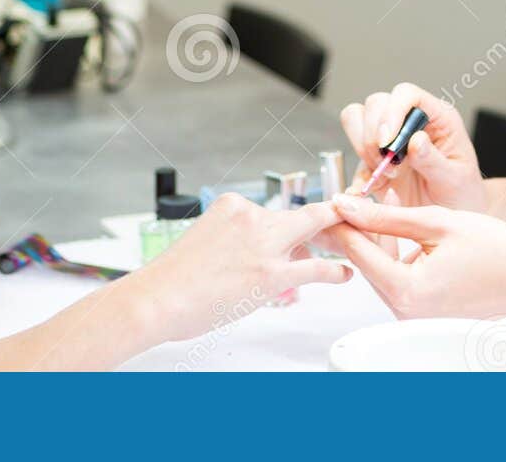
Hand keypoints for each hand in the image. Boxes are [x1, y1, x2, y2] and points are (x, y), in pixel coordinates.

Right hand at [130, 193, 351, 342]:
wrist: (156, 299)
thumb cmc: (171, 280)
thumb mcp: (205, 239)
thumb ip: (236, 239)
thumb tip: (258, 255)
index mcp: (232, 206)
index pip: (271, 212)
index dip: (292, 222)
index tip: (308, 219)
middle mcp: (251, 216)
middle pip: (301, 214)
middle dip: (327, 217)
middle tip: (346, 218)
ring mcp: (264, 243)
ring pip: (312, 233)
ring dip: (332, 242)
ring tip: (348, 248)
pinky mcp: (272, 272)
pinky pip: (315, 267)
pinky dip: (334, 271)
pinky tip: (345, 275)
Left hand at [330, 194, 505, 320]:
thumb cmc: (499, 249)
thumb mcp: (436, 221)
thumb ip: (386, 216)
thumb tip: (348, 206)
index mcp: (407, 291)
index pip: (357, 251)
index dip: (342, 220)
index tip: (334, 197)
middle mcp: (407, 312)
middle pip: (366, 263)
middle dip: (360, 227)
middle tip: (356, 193)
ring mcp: (416, 317)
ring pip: (381, 270)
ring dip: (379, 238)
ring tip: (385, 199)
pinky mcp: (426, 314)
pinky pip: (400, 280)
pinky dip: (397, 253)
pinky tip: (404, 225)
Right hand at [340, 83, 488, 210]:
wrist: (450, 222)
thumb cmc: (462, 194)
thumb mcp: (455, 181)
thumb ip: (434, 161)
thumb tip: (416, 140)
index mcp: (437, 117)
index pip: (407, 94)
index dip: (392, 111)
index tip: (387, 142)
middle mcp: (410, 122)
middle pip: (376, 104)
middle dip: (374, 135)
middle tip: (388, 165)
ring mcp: (390, 139)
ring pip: (357, 119)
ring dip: (363, 148)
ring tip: (383, 175)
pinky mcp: (375, 160)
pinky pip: (353, 155)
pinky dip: (357, 174)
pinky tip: (373, 190)